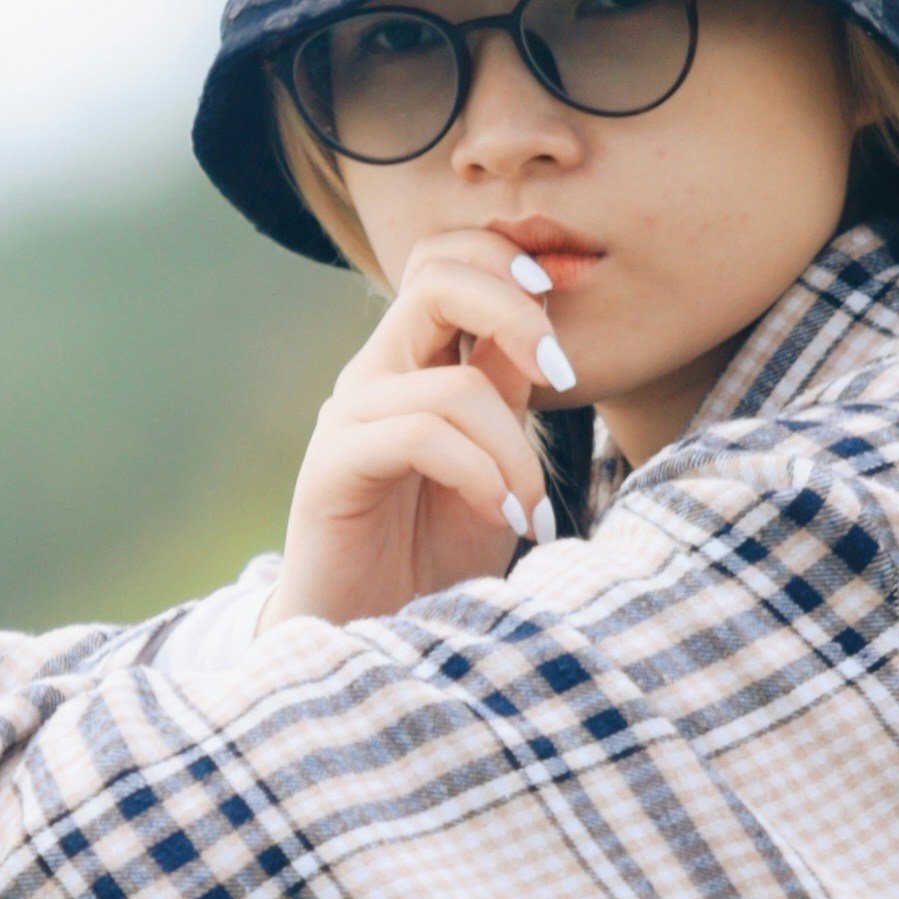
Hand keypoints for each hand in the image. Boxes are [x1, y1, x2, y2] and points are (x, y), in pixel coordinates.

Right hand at [272, 228, 582, 627]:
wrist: (369, 636)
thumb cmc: (433, 555)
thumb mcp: (495, 461)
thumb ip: (509, 393)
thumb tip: (551, 325)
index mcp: (414, 361)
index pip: (448, 261)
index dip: (511, 262)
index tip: (567, 315)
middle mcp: (375, 374)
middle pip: (435, 276)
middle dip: (516, 309)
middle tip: (562, 374)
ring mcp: (348, 417)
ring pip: (451, 383)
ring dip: (514, 448)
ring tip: (529, 510)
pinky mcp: (331, 468)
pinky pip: (420, 435)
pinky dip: (479, 474)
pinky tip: (501, 517)